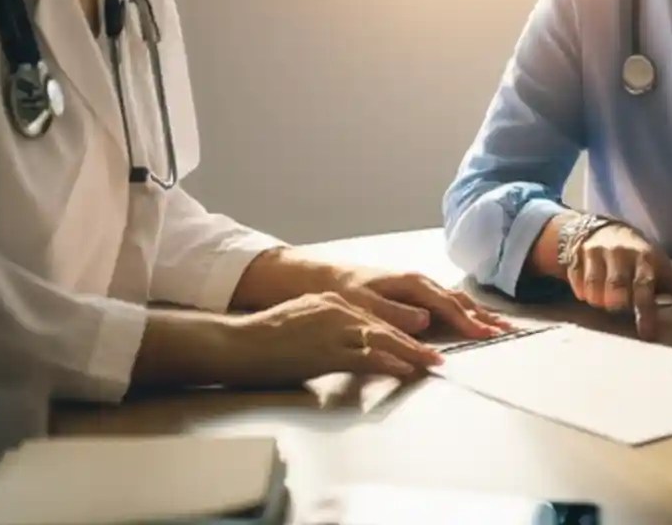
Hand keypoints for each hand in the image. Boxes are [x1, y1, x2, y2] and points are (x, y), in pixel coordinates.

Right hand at [229, 292, 445, 384]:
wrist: (234, 343)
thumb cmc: (262, 338)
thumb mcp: (302, 319)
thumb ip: (328, 326)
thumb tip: (348, 342)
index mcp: (331, 301)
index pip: (374, 315)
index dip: (401, 328)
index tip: (421, 338)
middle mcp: (336, 310)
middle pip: (385, 325)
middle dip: (415, 340)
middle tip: (437, 352)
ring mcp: (331, 329)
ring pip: (381, 339)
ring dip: (410, 352)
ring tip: (431, 362)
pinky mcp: (324, 350)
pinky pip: (364, 357)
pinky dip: (387, 363)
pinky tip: (403, 369)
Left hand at [337, 268, 513, 338]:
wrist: (329, 277)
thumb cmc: (347, 292)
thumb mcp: (367, 305)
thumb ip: (396, 314)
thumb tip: (425, 321)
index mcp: (413, 284)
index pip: (448, 306)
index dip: (468, 322)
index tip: (486, 334)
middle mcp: (422, 282)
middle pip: (461, 301)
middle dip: (486, 316)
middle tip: (510, 330)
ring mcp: (422, 286)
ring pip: (459, 300)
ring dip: (482, 313)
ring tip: (502, 325)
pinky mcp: (419, 293)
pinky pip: (450, 302)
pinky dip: (468, 310)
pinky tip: (477, 317)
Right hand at [566, 222, 671, 340]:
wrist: (607, 231)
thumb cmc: (640, 258)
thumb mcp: (661, 269)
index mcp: (646, 259)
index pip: (644, 289)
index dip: (646, 313)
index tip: (647, 335)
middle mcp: (621, 254)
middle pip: (615, 293)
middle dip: (618, 306)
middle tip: (621, 307)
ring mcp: (596, 253)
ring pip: (594, 292)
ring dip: (599, 302)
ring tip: (606, 299)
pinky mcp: (577, 256)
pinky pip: (577, 286)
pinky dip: (582, 294)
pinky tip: (591, 290)